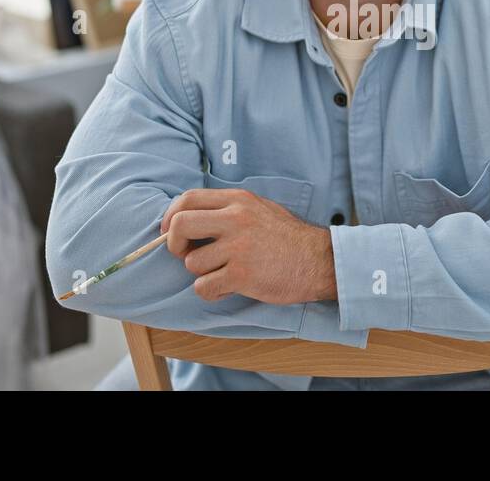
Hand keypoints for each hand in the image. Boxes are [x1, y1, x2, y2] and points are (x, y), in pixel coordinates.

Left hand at [161, 188, 336, 304]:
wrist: (318, 261)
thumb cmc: (288, 238)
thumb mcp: (260, 209)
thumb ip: (228, 209)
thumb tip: (190, 216)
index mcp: (239, 201)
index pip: (188, 198)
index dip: (171, 216)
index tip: (171, 231)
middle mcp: (236, 219)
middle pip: (180, 225)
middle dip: (174, 244)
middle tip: (186, 254)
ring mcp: (239, 247)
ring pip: (192, 263)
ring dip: (202, 273)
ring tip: (222, 273)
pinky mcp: (242, 275)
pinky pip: (204, 287)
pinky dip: (211, 291)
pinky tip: (229, 287)